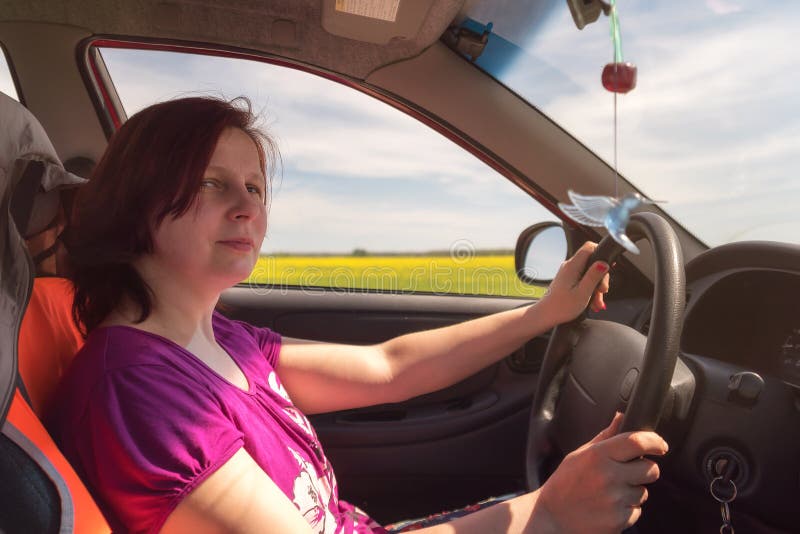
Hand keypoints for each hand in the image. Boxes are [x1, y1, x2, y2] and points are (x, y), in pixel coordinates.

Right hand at [536, 413, 667, 532]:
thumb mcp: (580, 454)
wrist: (551, 517)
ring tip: (609, 492)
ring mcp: (614, 500)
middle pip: (651, 469)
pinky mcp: (618, 521)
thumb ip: (605, 436)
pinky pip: (636, 511)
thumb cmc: (565, 483)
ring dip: (632, 491)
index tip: (660, 445)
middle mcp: (608, 476)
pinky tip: (607, 507)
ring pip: (643, 492)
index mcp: (598, 455)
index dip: (655, 441)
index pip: (637, 441)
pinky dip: (626, 510)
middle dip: (644, 470)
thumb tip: (621, 417)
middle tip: (627, 472)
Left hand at [540, 241, 609, 324]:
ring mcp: (568, 273)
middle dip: (600, 278)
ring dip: (596, 288)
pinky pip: (583, 281)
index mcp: (573, 266)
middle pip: (592, 262)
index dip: (601, 253)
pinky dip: (589, 291)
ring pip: (589, 274)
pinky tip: (592, 303)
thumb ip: (594, 276)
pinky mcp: (568, 280)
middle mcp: (569, 266)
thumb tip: (604, 263)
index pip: (589, 247)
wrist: (545, 315)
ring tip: (596, 303)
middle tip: (602, 292)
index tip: (608, 267)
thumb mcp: (583, 292)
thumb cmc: (561, 307)